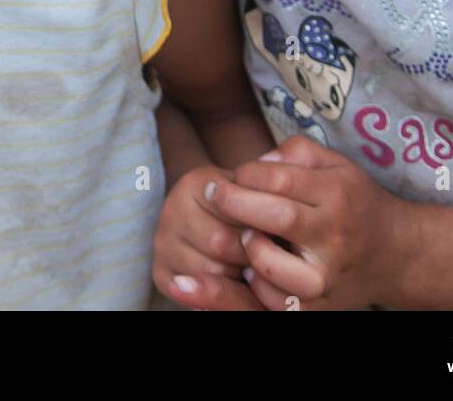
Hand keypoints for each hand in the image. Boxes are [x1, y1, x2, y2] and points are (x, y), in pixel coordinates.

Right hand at [153, 164, 264, 310]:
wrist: (215, 226)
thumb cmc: (247, 208)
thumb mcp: (258, 187)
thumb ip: (276, 174)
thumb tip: (291, 158)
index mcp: (196, 181)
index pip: (234, 207)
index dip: (261, 223)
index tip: (278, 229)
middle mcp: (172, 209)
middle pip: (220, 242)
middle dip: (250, 253)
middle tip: (269, 254)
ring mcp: (163, 242)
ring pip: (210, 270)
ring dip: (238, 274)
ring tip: (254, 266)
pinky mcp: (161, 273)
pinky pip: (195, 293)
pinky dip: (222, 290)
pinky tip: (236, 280)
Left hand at [207, 136, 419, 310]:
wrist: (395, 254)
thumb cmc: (354, 200)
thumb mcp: (335, 163)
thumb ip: (295, 153)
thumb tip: (257, 163)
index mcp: (337, 195)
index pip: (281, 180)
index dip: (247, 174)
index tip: (230, 174)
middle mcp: (334, 237)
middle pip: (276, 218)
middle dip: (235, 204)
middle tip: (214, 195)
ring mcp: (327, 277)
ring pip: (273, 267)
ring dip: (247, 248)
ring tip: (242, 235)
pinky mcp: (319, 308)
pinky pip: (275, 303)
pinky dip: (255, 286)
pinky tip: (251, 268)